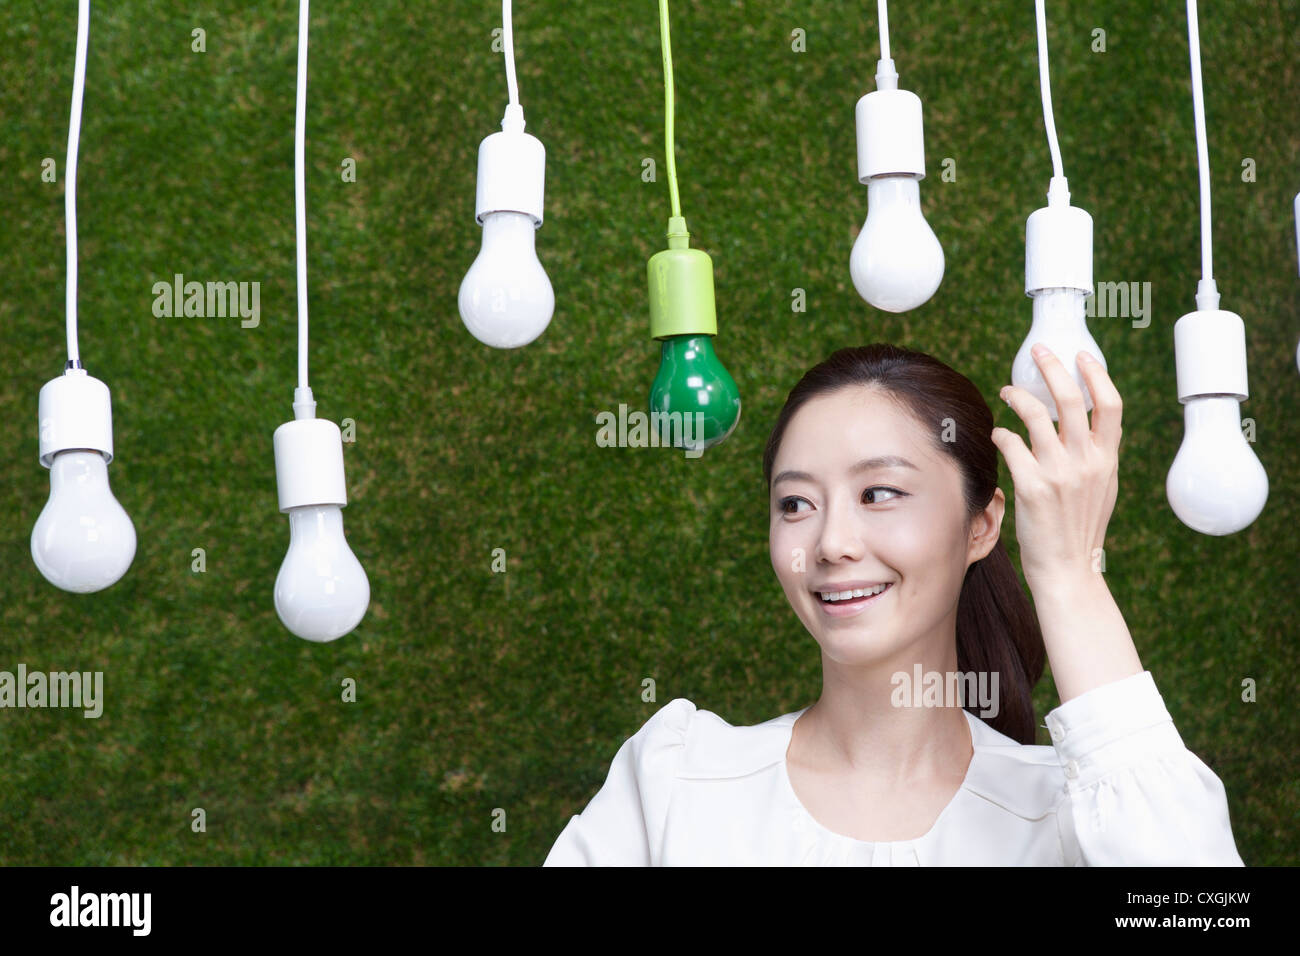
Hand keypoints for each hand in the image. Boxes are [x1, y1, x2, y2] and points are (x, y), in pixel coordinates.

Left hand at [990, 345, 1121, 588]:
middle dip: (1053, 367)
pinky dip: (1002, 433)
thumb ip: (1095, 456)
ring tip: (1007, 389)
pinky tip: (998, 433)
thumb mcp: (1101, 488)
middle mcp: (1086, 461)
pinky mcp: (1032, 486)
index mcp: (1107, 459)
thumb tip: (1081, 428)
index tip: (1081, 355)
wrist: (1067, 568)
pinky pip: (1012, 444)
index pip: (1111, 405)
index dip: (1097, 375)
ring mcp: (1059, 473)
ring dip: (1018, 395)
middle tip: (1039, 351)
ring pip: (1036, 415)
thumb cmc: (1079, 527)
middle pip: (1072, 399)